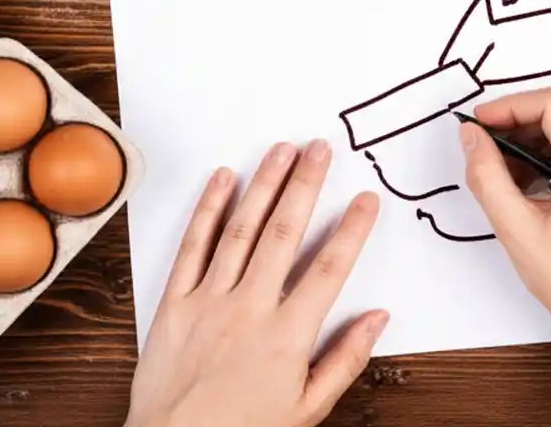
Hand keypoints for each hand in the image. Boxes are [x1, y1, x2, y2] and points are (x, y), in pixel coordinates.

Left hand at [125, 140, 386, 426]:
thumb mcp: (307, 409)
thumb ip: (344, 360)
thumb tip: (377, 319)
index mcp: (287, 336)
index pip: (328, 269)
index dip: (351, 230)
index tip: (366, 199)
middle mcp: (249, 309)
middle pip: (285, 233)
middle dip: (306, 185)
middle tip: (320, 148)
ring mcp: (209, 301)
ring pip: (241, 229)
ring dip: (263, 185)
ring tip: (281, 150)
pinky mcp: (174, 303)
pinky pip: (193, 246)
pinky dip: (208, 209)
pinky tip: (222, 180)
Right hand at [459, 88, 550, 426]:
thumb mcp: (518, 230)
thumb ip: (488, 177)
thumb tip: (471, 135)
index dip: (510, 106)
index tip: (477, 123)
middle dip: (518, 115)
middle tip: (483, 139)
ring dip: (531, 129)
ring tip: (500, 162)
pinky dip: (546, 143)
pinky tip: (523, 172)